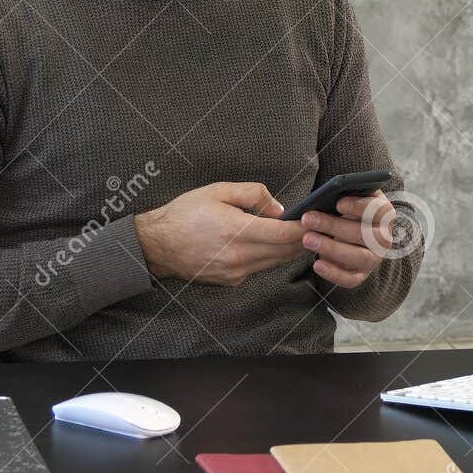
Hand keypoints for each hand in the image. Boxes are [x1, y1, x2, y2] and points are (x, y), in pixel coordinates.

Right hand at [134, 182, 306, 285]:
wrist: (156, 245)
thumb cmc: (185, 213)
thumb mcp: (218, 191)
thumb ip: (254, 194)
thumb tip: (279, 209)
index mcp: (237, 231)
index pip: (285, 234)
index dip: (305, 228)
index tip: (317, 219)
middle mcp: (240, 256)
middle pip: (286, 252)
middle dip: (303, 239)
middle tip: (315, 226)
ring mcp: (236, 272)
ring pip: (276, 262)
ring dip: (289, 249)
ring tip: (297, 234)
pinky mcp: (231, 281)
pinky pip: (259, 268)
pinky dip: (269, 257)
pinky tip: (269, 245)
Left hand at [301, 190, 396, 289]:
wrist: (349, 235)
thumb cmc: (347, 213)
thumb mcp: (350, 199)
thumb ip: (345, 194)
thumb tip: (331, 193)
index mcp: (383, 214)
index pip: (379, 210)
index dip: (359, 206)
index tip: (338, 203)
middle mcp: (384, 237)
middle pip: (365, 234)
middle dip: (334, 226)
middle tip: (307, 219)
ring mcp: (374, 258)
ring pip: (359, 256)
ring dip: (332, 248)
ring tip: (307, 240)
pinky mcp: (362, 274)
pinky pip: (351, 279)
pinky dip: (334, 273)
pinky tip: (317, 264)